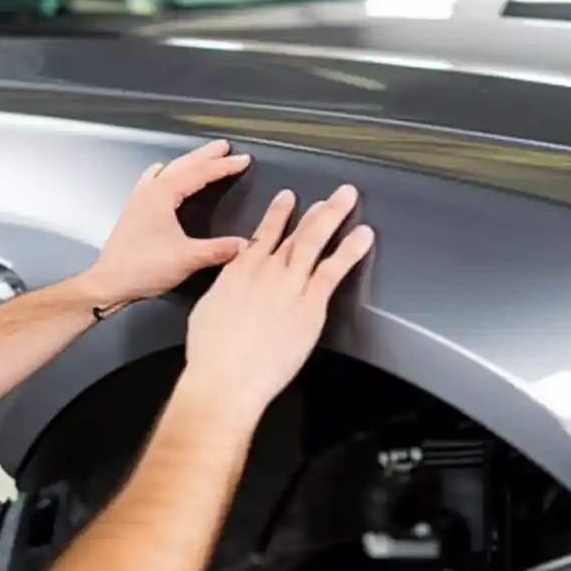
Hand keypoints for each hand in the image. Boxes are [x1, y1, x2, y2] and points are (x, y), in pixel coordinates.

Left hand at [85, 140, 252, 303]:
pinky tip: (164, 175)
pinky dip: (164, 173)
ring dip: (187, 161)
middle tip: (224, 147)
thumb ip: (218, 249)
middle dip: (206, 155)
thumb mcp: (187, 258)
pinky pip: (151, 180)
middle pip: (183, 164)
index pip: (200, 173)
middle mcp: (149, 191)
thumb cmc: (142, 268)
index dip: (224, 166)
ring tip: (202, 157)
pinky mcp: (133, 210)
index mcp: (163, 195)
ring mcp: (139, 199)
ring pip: (168, 169)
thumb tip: (244, 244)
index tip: (243, 160)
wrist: (110, 282)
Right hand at [181, 185, 374, 416]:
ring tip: (348, 199)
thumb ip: (226, 288)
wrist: (225, 377)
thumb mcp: (208, 309)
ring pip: (314, 242)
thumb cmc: (212, 354)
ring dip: (333, 216)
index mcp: (239, 272)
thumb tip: (232, 284)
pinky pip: (333, 271)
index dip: (277, 215)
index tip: (287, 200)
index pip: (263, 235)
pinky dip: (350, 250)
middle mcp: (266, 271)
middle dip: (317, 210)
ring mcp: (290, 285)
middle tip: (335, 193)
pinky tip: (363, 236)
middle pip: (296, 233)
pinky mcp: (310, 305)